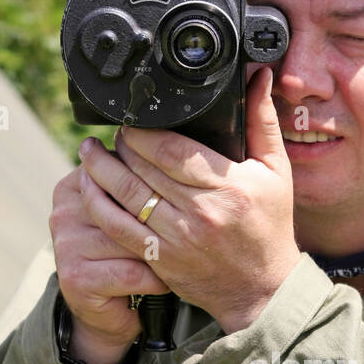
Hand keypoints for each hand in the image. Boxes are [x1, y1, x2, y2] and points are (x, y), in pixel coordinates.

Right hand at [49, 161, 169, 363]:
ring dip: (162, 254)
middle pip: (127, 206)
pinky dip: (154, 280)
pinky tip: (163, 283)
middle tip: (189, 235)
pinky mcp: (76, 278)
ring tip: (179, 261)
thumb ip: (134, 186)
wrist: (106, 312)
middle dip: (161, 224)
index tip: (181, 201)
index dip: (156, 187)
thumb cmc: (126, 256)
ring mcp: (66, 245)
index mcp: (73, 186)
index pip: (121, 172)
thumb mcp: (127, 215)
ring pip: (132, 240)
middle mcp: (64, 212)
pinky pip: (131, 272)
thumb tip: (176, 152)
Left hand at [78, 66, 301, 332]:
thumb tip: (258, 74)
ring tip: (88, 150)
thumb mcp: (276, 171)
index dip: (143, 132)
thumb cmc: (270, 226)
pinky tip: (89, 186)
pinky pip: (117, 227)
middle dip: (120, 145)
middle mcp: (201, 212)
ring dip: (99, 169)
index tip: (133, 121)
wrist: (262, 289)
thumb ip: (261, 120)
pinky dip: (98, 203)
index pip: (171, 150)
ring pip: (125, 195)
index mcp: (229, 186)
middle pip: (143, 168)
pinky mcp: (160, 259)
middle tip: (113, 134)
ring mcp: (177, 239)